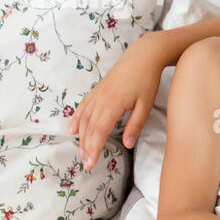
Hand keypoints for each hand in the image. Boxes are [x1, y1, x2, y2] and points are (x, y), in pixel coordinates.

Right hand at [71, 33, 165, 168]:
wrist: (143, 55)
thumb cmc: (147, 80)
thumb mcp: (145, 105)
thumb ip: (135, 125)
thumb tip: (127, 144)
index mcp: (112, 104)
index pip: (99, 132)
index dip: (94, 149)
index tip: (90, 164)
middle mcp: (100, 100)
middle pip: (89, 128)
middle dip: (86, 147)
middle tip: (85, 164)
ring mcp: (97, 94)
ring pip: (83, 119)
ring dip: (80, 137)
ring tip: (81, 152)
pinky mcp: (97, 90)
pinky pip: (82, 107)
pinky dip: (76, 119)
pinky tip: (72, 129)